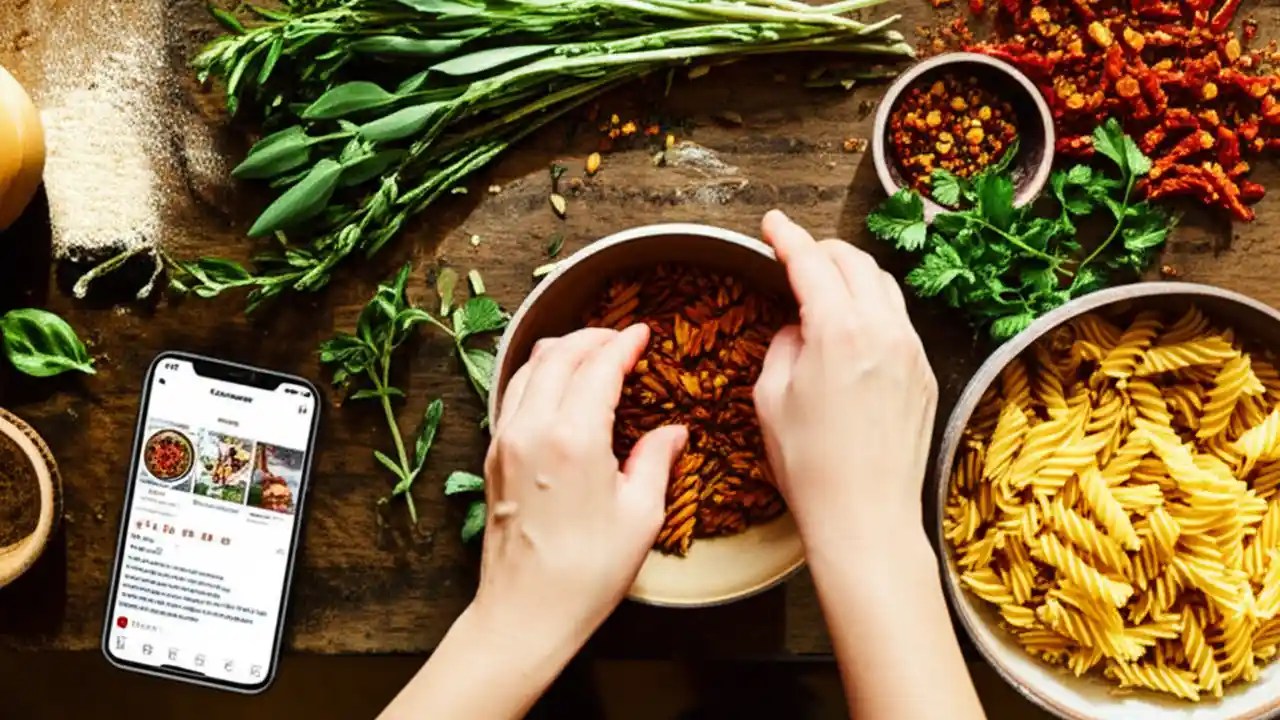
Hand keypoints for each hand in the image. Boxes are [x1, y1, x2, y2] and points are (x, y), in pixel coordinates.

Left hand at [476, 325, 687, 644]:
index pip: (599, 366)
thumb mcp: (641, 515)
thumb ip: (657, 460)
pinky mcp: (493, 457)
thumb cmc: (589, 572)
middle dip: (591, 338)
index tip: (642, 333)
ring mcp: (506, 440)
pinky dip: (538, 376)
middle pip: (558, 354)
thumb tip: (674, 430)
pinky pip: (514, 395)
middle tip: (619, 338)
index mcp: (574, 438)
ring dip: (561, 352)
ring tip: (590, 354)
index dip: (623, 344)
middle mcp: (532, 428)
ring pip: (528, 368)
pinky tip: (559, 388)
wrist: (525, 612)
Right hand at [753, 210, 937, 551]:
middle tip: (796, 254)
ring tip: (826, 286)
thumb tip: (798, 327)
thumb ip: (784, 346)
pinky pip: (899, 323)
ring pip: (884, 287)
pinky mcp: (924, 375)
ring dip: (852, 275)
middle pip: (855, 262)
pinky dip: (874, 310)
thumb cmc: (810, 465)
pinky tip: (853, 329)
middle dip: (822, 250)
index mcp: (839, 331)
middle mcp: (883, 331)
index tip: (772, 224)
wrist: (866, 517)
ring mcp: (911, 352)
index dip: (787, 237)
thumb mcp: (772, 398)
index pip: (810, 263)